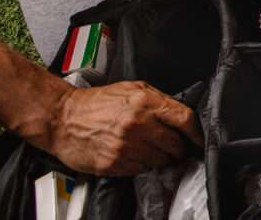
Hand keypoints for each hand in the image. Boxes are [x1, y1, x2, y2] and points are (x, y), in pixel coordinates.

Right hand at [37, 81, 202, 175]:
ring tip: (149, 148)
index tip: (198, 139)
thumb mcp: (133, 89)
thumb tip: (180, 115)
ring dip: (160, 158)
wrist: (62, 118)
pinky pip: (141, 170)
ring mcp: (125, 146)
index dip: (196, 132)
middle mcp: (137, 125)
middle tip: (173, 146)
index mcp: (145, 102)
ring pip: (160, 160)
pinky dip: (142, 165)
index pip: (184, 119)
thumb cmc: (97, 103)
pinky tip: (133, 154)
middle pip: (175, 144)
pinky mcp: (113, 163)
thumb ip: (159, 100)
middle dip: (178, 147)